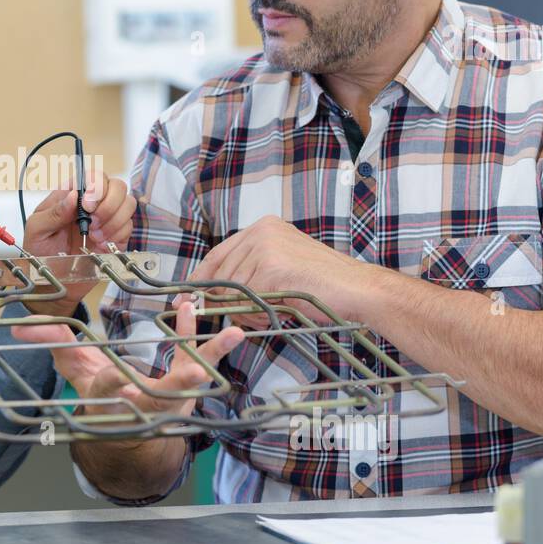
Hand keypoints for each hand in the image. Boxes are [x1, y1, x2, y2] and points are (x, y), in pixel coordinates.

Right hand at [12, 301, 242, 418]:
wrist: (130, 432)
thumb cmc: (101, 395)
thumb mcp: (75, 372)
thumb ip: (54, 345)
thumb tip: (19, 326)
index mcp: (110, 401)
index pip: (109, 392)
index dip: (113, 385)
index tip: (118, 381)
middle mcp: (142, 403)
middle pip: (160, 396)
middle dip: (176, 387)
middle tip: (194, 377)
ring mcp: (169, 398)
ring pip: (190, 381)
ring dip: (210, 360)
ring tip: (231, 338)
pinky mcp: (186, 387)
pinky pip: (199, 362)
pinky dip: (213, 344)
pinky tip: (231, 328)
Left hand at [20, 172, 136, 316]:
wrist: (52, 282)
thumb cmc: (40, 252)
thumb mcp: (37, 229)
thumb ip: (53, 212)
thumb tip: (72, 195)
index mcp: (71, 195)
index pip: (94, 176)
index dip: (96, 186)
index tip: (86, 206)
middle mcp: (92, 204)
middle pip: (117, 185)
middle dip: (108, 204)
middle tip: (92, 223)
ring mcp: (106, 220)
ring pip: (128, 203)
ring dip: (114, 220)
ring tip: (95, 236)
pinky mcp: (116, 238)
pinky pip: (129, 227)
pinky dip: (117, 235)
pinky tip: (101, 245)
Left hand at [189, 215, 369, 326]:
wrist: (357, 289)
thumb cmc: (321, 285)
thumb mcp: (280, 270)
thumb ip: (247, 273)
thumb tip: (207, 294)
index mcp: (263, 227)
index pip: (217, 255)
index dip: (200, 280)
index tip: (185, 298)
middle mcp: (260, 231)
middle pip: (220, 274)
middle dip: (224, 302)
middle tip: (246, 316)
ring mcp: (264, 248)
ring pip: (231, 290)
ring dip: (245, 311)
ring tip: (273, 312)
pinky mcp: (271, 268)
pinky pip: (245, 300)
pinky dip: (255, 315)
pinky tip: (277, 313)